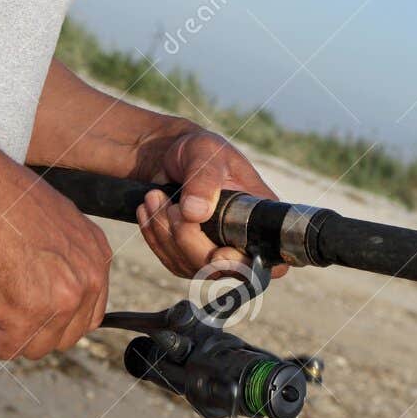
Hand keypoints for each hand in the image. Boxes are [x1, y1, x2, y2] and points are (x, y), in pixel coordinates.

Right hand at [0, 164, 112, 361]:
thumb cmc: (4, 198)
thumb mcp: (53, 220)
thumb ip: (62, 254)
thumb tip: (46, 281)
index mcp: (97, 254)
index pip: (89, 310)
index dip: (58, 319)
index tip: (31, 314)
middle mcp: (88, 279)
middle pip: (68, 334)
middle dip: (36, 332)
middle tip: (6, 318)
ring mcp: (62, 300)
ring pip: (38, 346)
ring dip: (11, 340)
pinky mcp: (28, 316)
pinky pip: (7, 349)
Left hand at [132, 124, 286, 282]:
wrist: (171, 154)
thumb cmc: (200, 149)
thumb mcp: (206, 152)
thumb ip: (204, 179)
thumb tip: (195, 213)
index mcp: (259, 217)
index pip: (269, 262)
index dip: (244, 265)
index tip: (218, 253)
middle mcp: (241, 242)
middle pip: (219, 268)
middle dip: (187, 238)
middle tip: (169, 205)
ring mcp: (215, 252)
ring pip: (190, 267)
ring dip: (165, 234)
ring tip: (153, 197)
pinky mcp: (189, 256)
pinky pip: (171, 260)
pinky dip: (155, 237)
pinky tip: (148, 210)